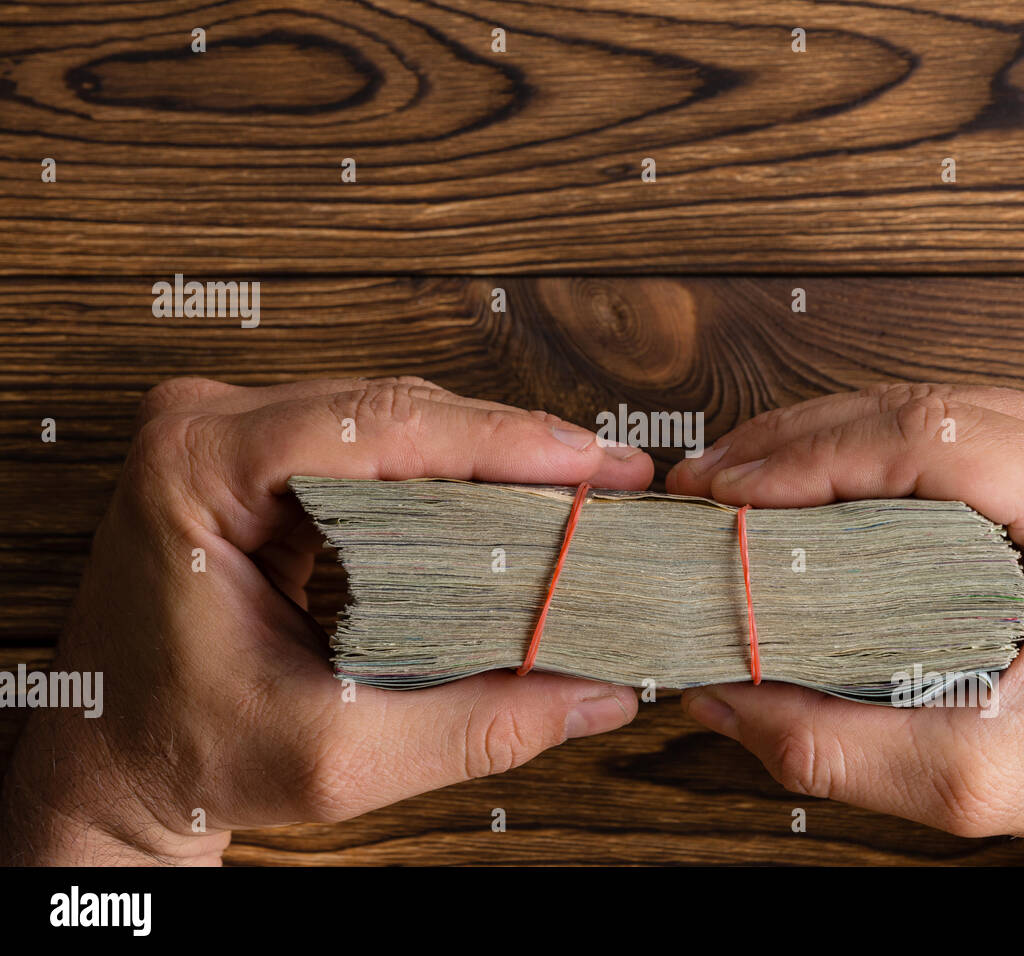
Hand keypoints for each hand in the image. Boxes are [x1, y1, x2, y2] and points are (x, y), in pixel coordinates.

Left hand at [0, 377, 652, 864]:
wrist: (110, 761)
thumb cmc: (186, 753)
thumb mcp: (339, 754)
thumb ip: (478, 724)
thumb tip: (598, 694)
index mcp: (199, 470)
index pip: (383, 426)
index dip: (509, 440)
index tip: (599, 465)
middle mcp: (208, 427)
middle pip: (398, 408)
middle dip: (516, 446)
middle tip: (614, 484)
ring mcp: (228, 433)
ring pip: (394, 417)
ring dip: (490, 454)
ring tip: (580, 491)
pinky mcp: (255, 457)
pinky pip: (372, 443)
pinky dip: (448, 471)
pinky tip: (510, 496)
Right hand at [667, 383, 1023, 864]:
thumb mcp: (978, 778)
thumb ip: (836, 746)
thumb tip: (726, 696)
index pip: (927, 436)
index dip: (806, 457)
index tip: (725, 488)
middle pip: (921, 403)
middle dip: (798, 440)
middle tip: (711, 482)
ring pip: (936, 403)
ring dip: (832, 437)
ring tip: (746, 479)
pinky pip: (965, 426)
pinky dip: (880, 449)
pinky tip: (822, 478)